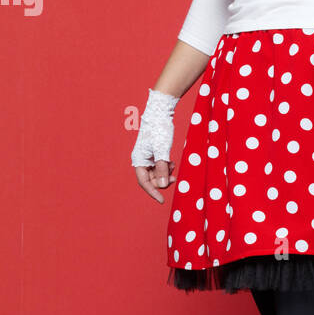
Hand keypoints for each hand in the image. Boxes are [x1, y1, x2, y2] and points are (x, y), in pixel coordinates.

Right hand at [131, 87, 178, 202]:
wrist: (160, 113)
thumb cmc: (159, 130)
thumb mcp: (162, 150)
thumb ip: (162, 168)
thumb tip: (162, 185)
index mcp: (139, 160)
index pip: (144, 182)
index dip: (153, 192)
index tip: (162, 201)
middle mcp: (141, 160)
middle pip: (151, 179)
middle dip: (162, 181)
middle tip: (174, 178)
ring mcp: (147, 157)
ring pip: (156, 173)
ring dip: (165, 173)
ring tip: (173, 166)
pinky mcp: (154, 153)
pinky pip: (159, 166)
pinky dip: (166, 167)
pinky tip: (171, 163)